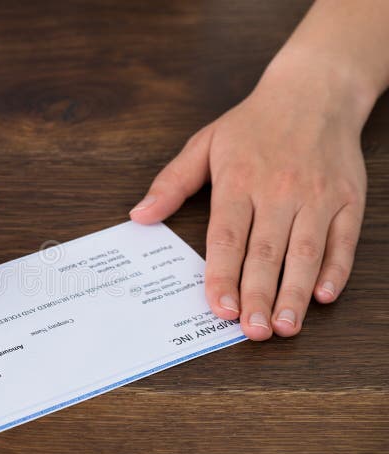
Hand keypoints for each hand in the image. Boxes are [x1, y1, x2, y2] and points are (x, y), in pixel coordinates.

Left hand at [129, 59, 367, 340]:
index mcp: (239, 181)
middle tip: (253, 331)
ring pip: (306, 252)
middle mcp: (278, 191)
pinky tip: (323, 296)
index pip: (227, 238)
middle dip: (258, 295)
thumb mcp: (204, 144)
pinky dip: (336, 270)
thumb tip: (139, 215)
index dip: (223, 275)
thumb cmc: (253, 123)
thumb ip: (171, 183)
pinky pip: (344, 241)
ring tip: (286, 326)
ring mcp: (317, 196)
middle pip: (266, 252)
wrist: (315, 90)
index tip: (218, 308)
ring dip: (295, 293)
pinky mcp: (348, 199)